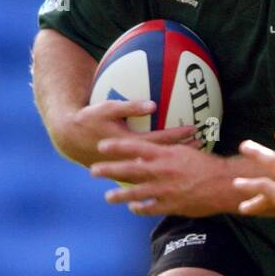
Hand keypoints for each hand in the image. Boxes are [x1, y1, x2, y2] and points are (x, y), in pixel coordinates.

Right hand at [54, 99, 196, 167]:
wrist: (71, 139)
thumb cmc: (90, 119)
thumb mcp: (107, 108)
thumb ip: (130, 107)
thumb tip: (153, 105)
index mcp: (128, 143)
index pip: (159, 140)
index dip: (177, 135)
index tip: (194, 129)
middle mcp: (131, 157)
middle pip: (163, 156)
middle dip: (184, 151)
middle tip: (203, 143)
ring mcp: (129, 166)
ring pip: (158, 166)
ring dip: (176, 160)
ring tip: (195, 156)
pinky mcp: (126, 170)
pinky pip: (149, 170)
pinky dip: (163, 166)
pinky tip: (176, 164)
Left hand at [91, 138, 237, 215]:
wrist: (224, 184)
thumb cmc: (206, 165)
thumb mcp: (184, 152)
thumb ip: (164, 153)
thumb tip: (146, 155)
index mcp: (165, 154)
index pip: (135, 147)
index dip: (116, 147)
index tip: (101, 146)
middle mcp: (162, 171)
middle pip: (129, 170)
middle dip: (109, 170)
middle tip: (93, 171)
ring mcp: (165, 189)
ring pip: (135, 192)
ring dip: (119, 195)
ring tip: (108, 197)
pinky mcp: (171, 205)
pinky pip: (150, 208)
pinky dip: (139, 209)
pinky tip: (133, 209)